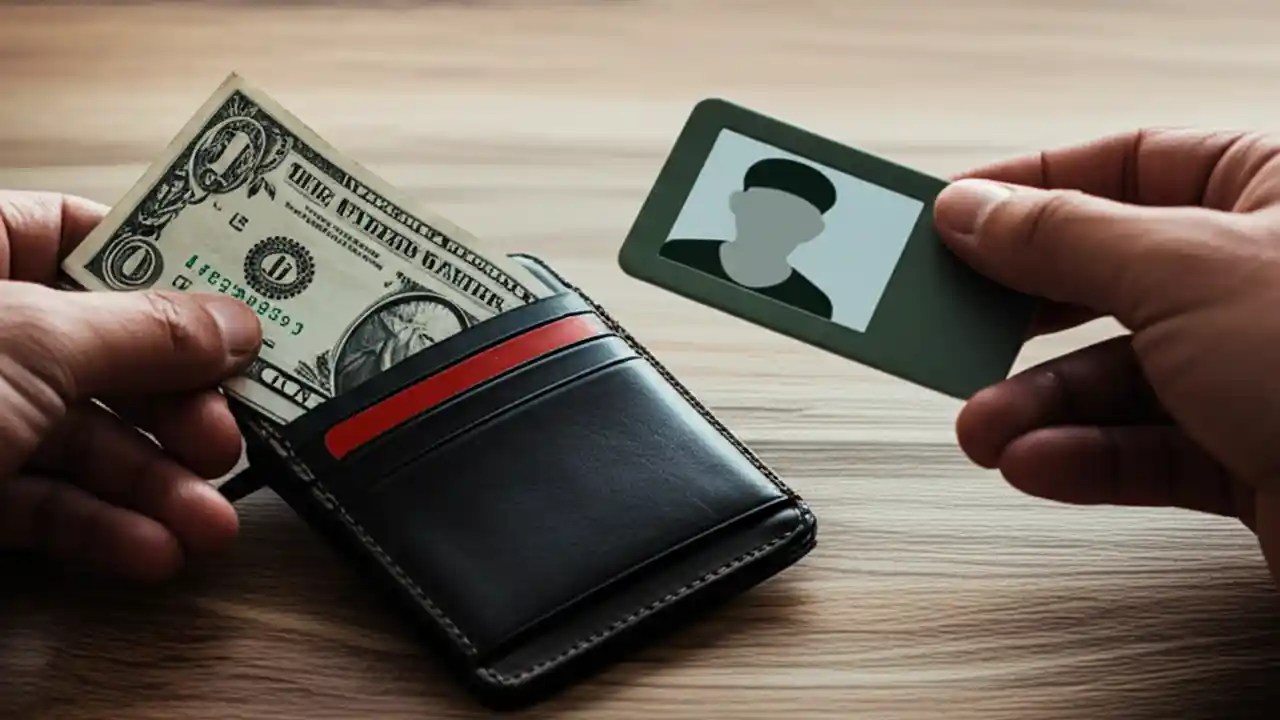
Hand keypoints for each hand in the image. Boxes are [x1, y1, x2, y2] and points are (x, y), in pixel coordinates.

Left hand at [0, 191, 261, 582]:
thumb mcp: (31, 344)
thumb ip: (145, 332)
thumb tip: (238, 324)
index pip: (79, 234)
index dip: (166, 268)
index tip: (242, 306)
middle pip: (104, 352)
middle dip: (178, 409)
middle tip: (230, 439)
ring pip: (84, 439)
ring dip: (156, 488)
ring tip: (210, 528)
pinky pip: (46, 505)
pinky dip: (102, 531)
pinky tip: (152, 552)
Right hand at [932, 129, 1279, 590]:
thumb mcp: (1183, 271)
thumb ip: (1062, 237)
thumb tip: (974, 210)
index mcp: (1273, 192)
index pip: (1124, 166)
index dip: (1028, 191)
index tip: (948, 221)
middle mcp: (1265, 279)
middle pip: (1106, 279)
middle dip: (1021, 317)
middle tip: (947, 327)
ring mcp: (1262, 373)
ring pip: (1118, 377)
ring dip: (1039, 405)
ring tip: (983, 427)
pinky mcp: (1258, 459)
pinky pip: (1148, 449)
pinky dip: (1085, 459)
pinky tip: (1038, 463)